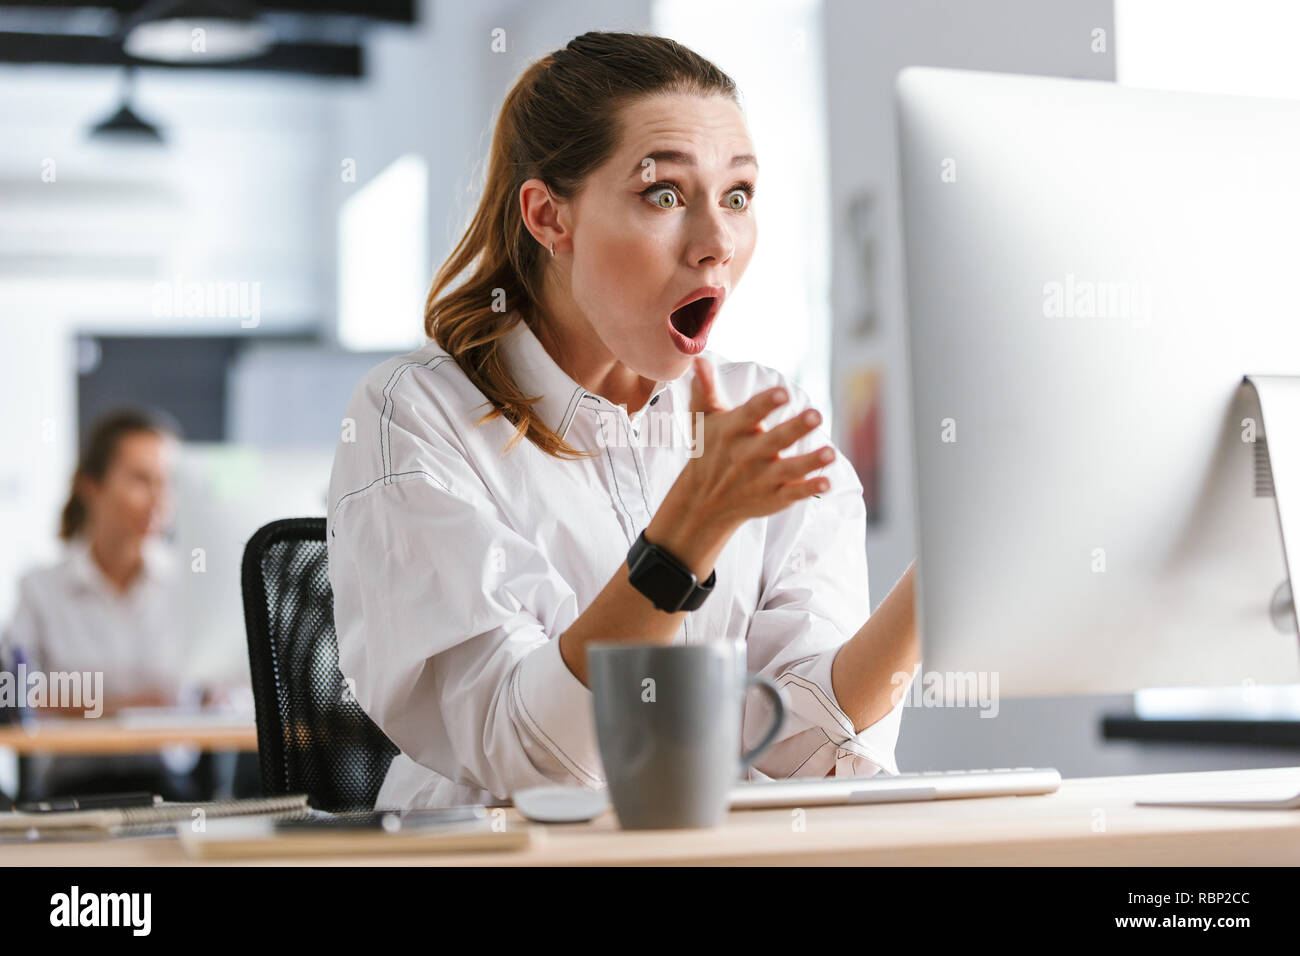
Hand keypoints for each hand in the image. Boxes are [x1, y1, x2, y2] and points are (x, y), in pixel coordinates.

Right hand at [678, 356, 833, 526]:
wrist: (702, 502)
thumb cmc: (708, 451)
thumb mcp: (702, 420)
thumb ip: (705, 390)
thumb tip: (700, 358)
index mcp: (733, 431)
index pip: (750, 414)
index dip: (766, 403)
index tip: (782, 393)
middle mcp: (748, 454)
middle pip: (775, 440)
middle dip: (796, 428)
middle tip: (816, 415)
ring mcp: (762, 478)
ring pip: (789, 469)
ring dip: (810, 462)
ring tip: (830, 453)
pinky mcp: (774, 497)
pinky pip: (793, 494)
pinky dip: (809, 489)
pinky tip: (827, 482)